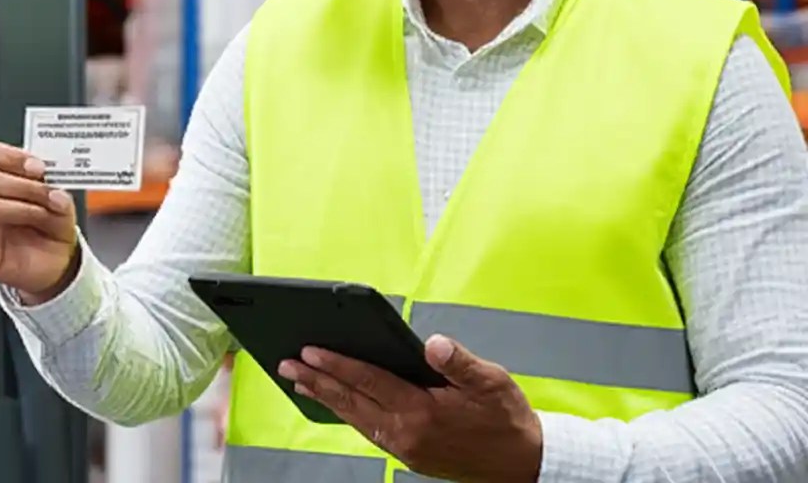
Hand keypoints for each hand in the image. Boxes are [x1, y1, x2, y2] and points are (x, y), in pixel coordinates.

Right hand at [0, 140, 78, 304]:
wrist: (56, 260)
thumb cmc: (51, 224)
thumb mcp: (62, 202)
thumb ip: (59, 192)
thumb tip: (56, 195)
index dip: (11, 157)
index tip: (39, 169)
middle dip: (23, 187)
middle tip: (50, 197)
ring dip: (20, 210)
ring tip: (43, 217)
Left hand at [278, 335, 541, 482]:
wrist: (521, 464)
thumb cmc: (506, 419)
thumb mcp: (491, 382)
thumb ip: (459, 362)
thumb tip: (432, 343)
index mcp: (423, 412)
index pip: (370, 381)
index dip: (337, 364)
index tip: (310, 351)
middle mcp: (406, 433)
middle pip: (351, 401)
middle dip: (316, 380)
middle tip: (287, 364)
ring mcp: (404, 447)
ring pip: (354, 418)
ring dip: (325, 397)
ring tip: (298, 380)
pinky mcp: (406, 454)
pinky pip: (366, 430)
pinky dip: (345, 414)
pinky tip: (334, 402)